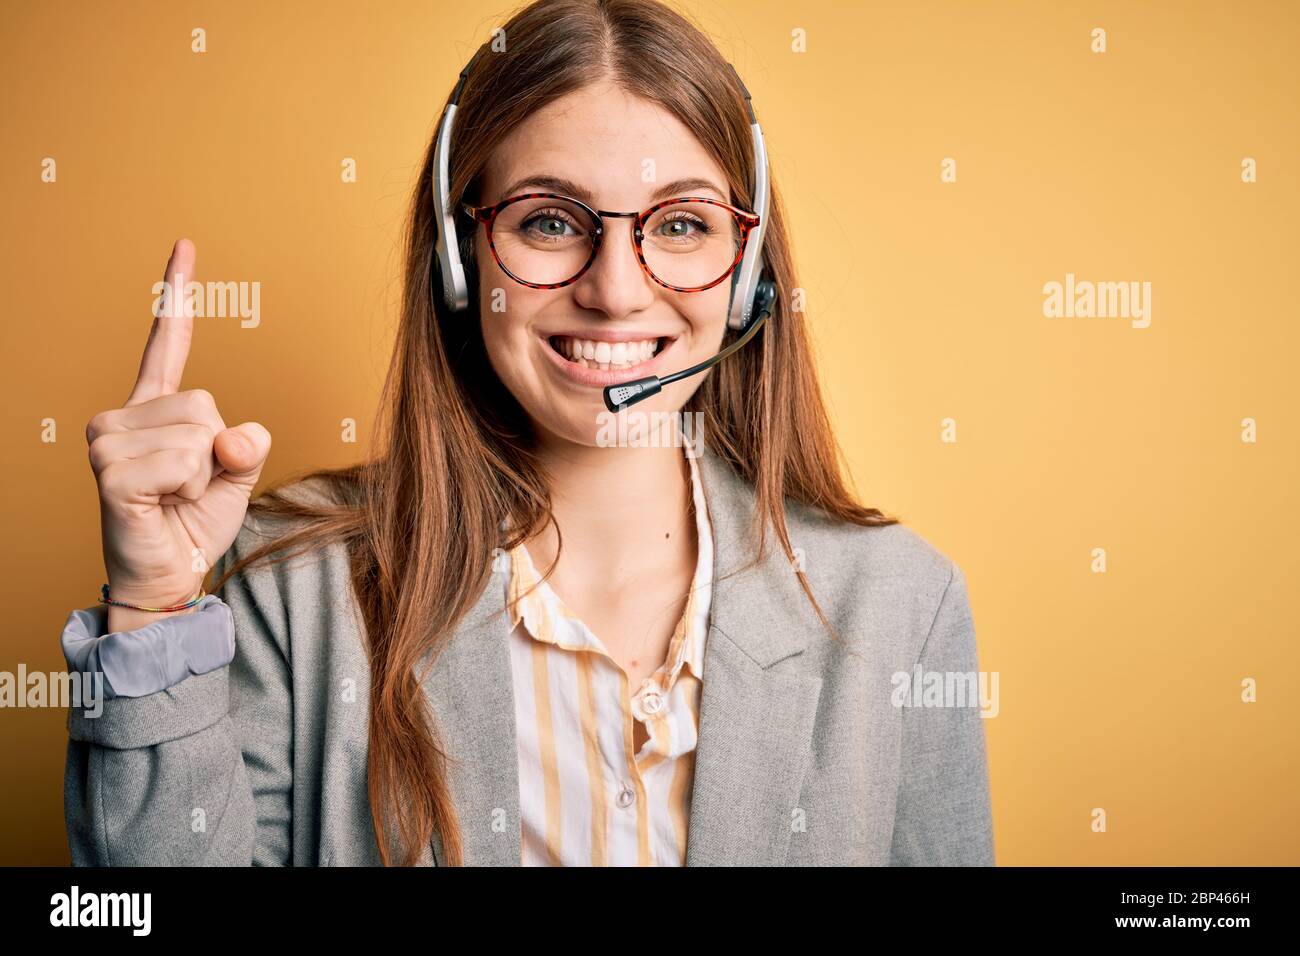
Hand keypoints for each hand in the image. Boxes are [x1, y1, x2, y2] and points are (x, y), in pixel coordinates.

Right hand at [87, 239, 271, 632]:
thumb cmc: (194, 523)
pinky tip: (163, 504)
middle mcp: (122, 416)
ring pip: (198, 432)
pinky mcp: (110, 472)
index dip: (177, 297)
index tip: (184, 247)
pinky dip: (191, 488)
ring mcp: (109, 441)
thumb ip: (245, 445)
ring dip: (205, 475)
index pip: (168, 344)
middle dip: (217, 451)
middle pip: (205, 401)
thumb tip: (236, 437)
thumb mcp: (237, 477)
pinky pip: (184, 461)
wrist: (169, 576)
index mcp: (155, 409)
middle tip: (191, 486)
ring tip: (175, 497)